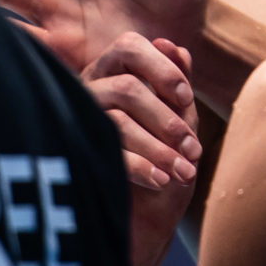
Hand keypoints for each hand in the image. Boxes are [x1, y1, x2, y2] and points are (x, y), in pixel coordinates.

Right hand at [82, 32, 200, 265]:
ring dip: (157, 147)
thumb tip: (180, 48)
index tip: (187, 97)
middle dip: (166, 119)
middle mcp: (88, 90)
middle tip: (193, 149)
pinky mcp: (71, 153)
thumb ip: (176, 85)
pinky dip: (138, 166)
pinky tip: (160, 180)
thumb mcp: (176, 121)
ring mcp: (75, 121)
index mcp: (111, 72)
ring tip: (183, 171)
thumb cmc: (159, 160)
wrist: (139, 218)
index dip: (161, 68)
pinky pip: (104, 153)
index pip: (129, 47)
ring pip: (116, 121)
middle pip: (126, 87)